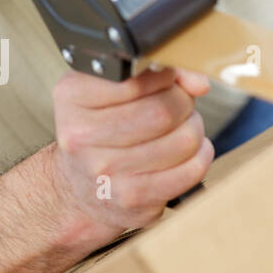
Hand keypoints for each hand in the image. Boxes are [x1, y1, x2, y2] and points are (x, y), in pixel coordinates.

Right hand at [49, 64, 214, 249]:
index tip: (168, 80)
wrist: (80, 188)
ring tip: (181, 129)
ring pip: (183, 140)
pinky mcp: (133, 200)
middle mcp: (82, 137)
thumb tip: (197, 82)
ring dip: (194, 130)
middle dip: (183, 103)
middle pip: (163, 111)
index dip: (164, 77)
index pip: (136, 80)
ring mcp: (106, 173)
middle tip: (179, 105)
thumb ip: (154, 72)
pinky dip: (200, 156)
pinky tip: (188, 153)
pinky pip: (190, 170)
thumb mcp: (107, 89)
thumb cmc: (100, 131)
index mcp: (72, 98)